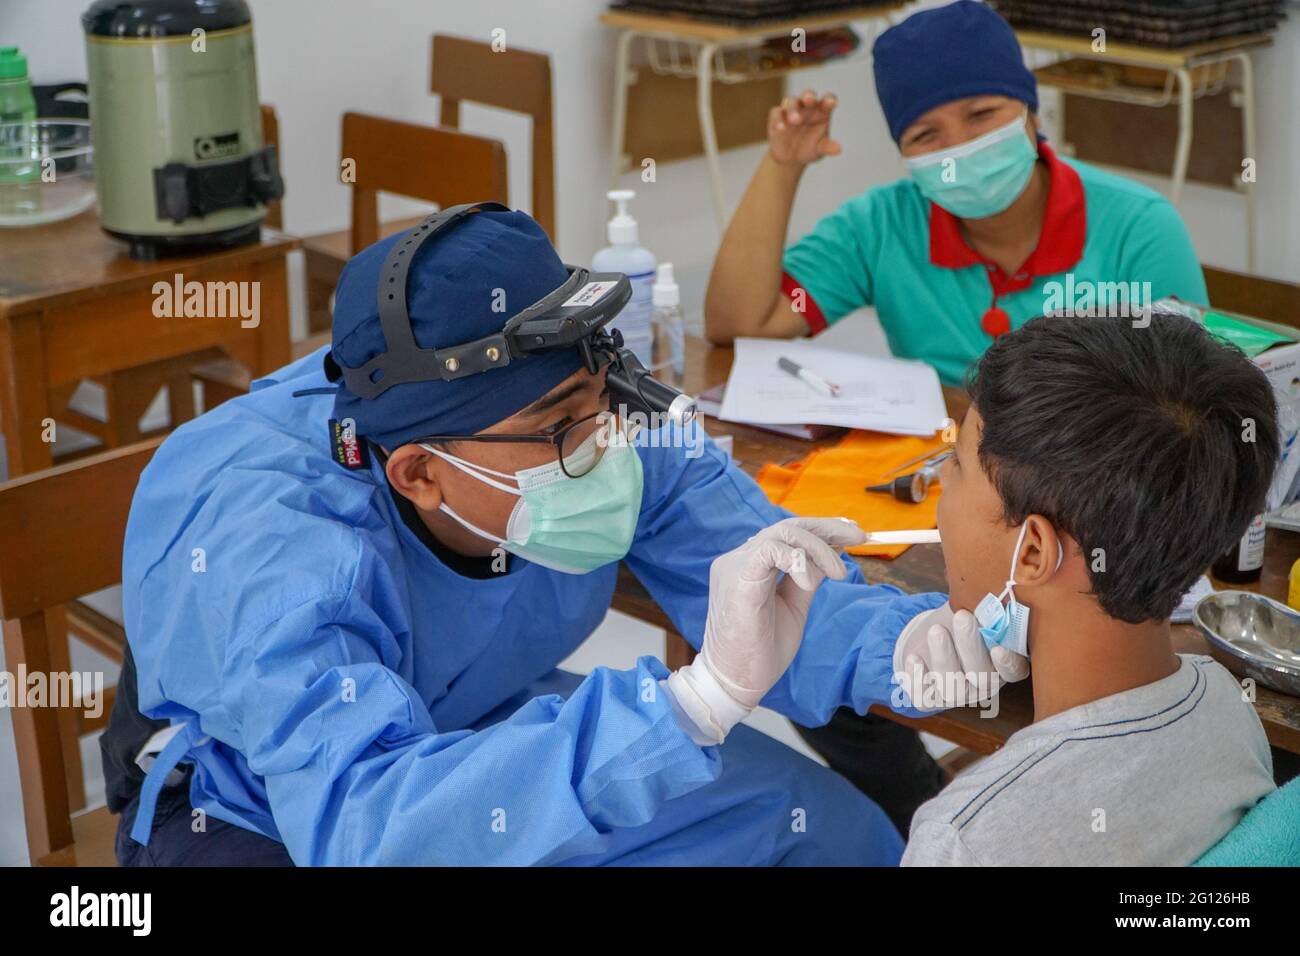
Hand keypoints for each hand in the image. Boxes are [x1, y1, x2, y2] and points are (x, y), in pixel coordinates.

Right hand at [665, 517, 863, 744]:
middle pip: (787, 527)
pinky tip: (810, 579)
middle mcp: (738, 559)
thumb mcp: (793, 608)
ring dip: (818, 549)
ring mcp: (734, 567)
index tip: (852, 534)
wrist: (737, 682)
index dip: (821, 528)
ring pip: (782, 534)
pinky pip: (769, 551)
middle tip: (860, 536)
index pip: (787, 533)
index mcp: (749, 565)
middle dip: (828, 528)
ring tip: (838, 573)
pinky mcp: (737, 581)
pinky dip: (797, 559)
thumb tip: (830, 559)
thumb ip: (806, 581)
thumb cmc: (761, 651)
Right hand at [768, 90, 841, 166]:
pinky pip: (776, 112)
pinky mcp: (777, 116)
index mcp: (822, 111)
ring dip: (793, 109)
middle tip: (809, 99)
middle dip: (808, 96)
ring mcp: (791, 109)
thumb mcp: (819, 149)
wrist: (790, 158)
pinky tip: (781, 128)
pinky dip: (778, 119)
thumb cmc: (809, 148)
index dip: (829, 100)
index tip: (832, 103)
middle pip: (808, 95)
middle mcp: (806, 107)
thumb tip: (838, 150)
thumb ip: (827, 147)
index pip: (827, 100)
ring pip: (791, 101)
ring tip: (795, 121)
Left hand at [893, 604, 1029, 711]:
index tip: (998, 648)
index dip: (1008, 664)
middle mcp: (984, 684)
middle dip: (971, 646)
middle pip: (982, 676)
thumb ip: (987, 611)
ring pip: (953, 686)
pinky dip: (917, 677)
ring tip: (936, 631)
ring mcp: (958, 694)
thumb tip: (991, 598)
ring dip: (944, 657)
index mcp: (1003, 664)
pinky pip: (924, 697)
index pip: (1015, 671)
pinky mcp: (931, 699)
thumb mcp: (976, 612)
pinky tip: (914, 656)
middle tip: (962, 616)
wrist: (931, 635)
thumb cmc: (960, 620)